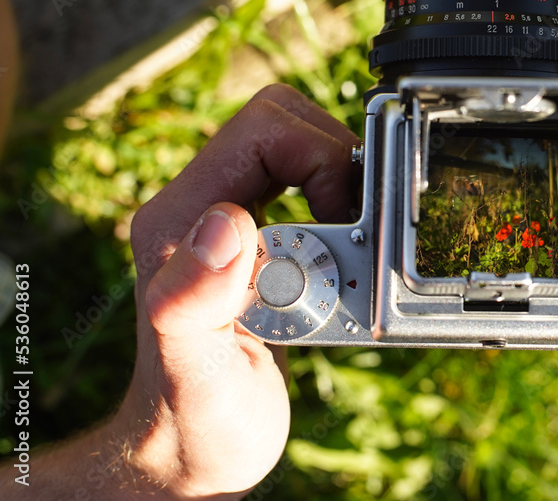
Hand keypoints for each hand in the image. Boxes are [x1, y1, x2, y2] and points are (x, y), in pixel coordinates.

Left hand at [17, 84, 355, 499]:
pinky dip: (349, 211)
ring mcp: (230, 219)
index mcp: (182, 221)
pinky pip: (314, 186)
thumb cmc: (196, 426)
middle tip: (358, 233)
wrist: (192, 450)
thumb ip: (194, 303)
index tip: (345, 223)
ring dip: (349, 192)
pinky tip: (349, 263)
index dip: (323, 158)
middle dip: (341, 168)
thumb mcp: (198, 379)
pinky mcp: (258, 236)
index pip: (264, 128)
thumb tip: (228, 222)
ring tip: (353, 256)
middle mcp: (203, 208)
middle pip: (288, 125)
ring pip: (305, 148)